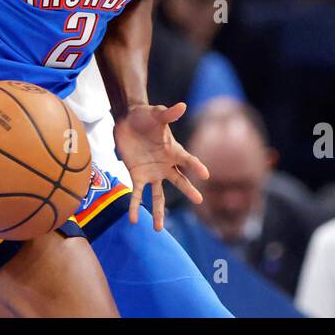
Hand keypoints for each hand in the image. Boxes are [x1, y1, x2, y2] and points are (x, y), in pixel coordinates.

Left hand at [113, 102, 208, 230]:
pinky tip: (133, 220)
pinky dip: (135, 206)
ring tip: (159, 229)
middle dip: (188, 190)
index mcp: (173, 151)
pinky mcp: (138, 176)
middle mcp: (165, 165)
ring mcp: (152, 173)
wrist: (127, 120)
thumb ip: (168, 113)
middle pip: (179, 181)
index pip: (188, 160)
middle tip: (199, 202)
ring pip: (158, 196)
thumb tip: (182, 105)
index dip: (196, 166)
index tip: (206, 175)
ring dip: (158, 212)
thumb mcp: (156, 113)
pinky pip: (137, 194)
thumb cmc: (146, 116)